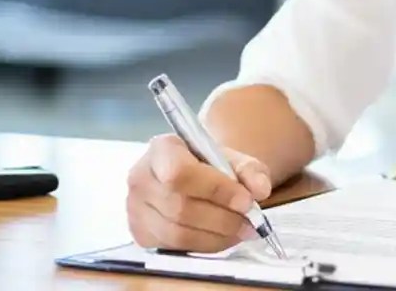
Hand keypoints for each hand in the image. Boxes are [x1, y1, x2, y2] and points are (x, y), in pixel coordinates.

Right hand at [126, 134, 272, 252]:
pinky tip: (222, 237)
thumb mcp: (233, 159)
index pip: (180, 172)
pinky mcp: (140, 234)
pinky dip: (205, 246)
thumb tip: (260, 189)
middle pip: (180, 207)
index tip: (245, 200)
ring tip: (241, 231)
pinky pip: (174, 247)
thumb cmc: (210, 166)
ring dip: (216, 236)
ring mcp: (136, 209)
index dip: (215, 190)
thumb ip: (250, 170)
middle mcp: (140, 177)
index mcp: (161, 148)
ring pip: (177, 233)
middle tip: (250, 222)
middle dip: (222, 218)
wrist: (192, 176)